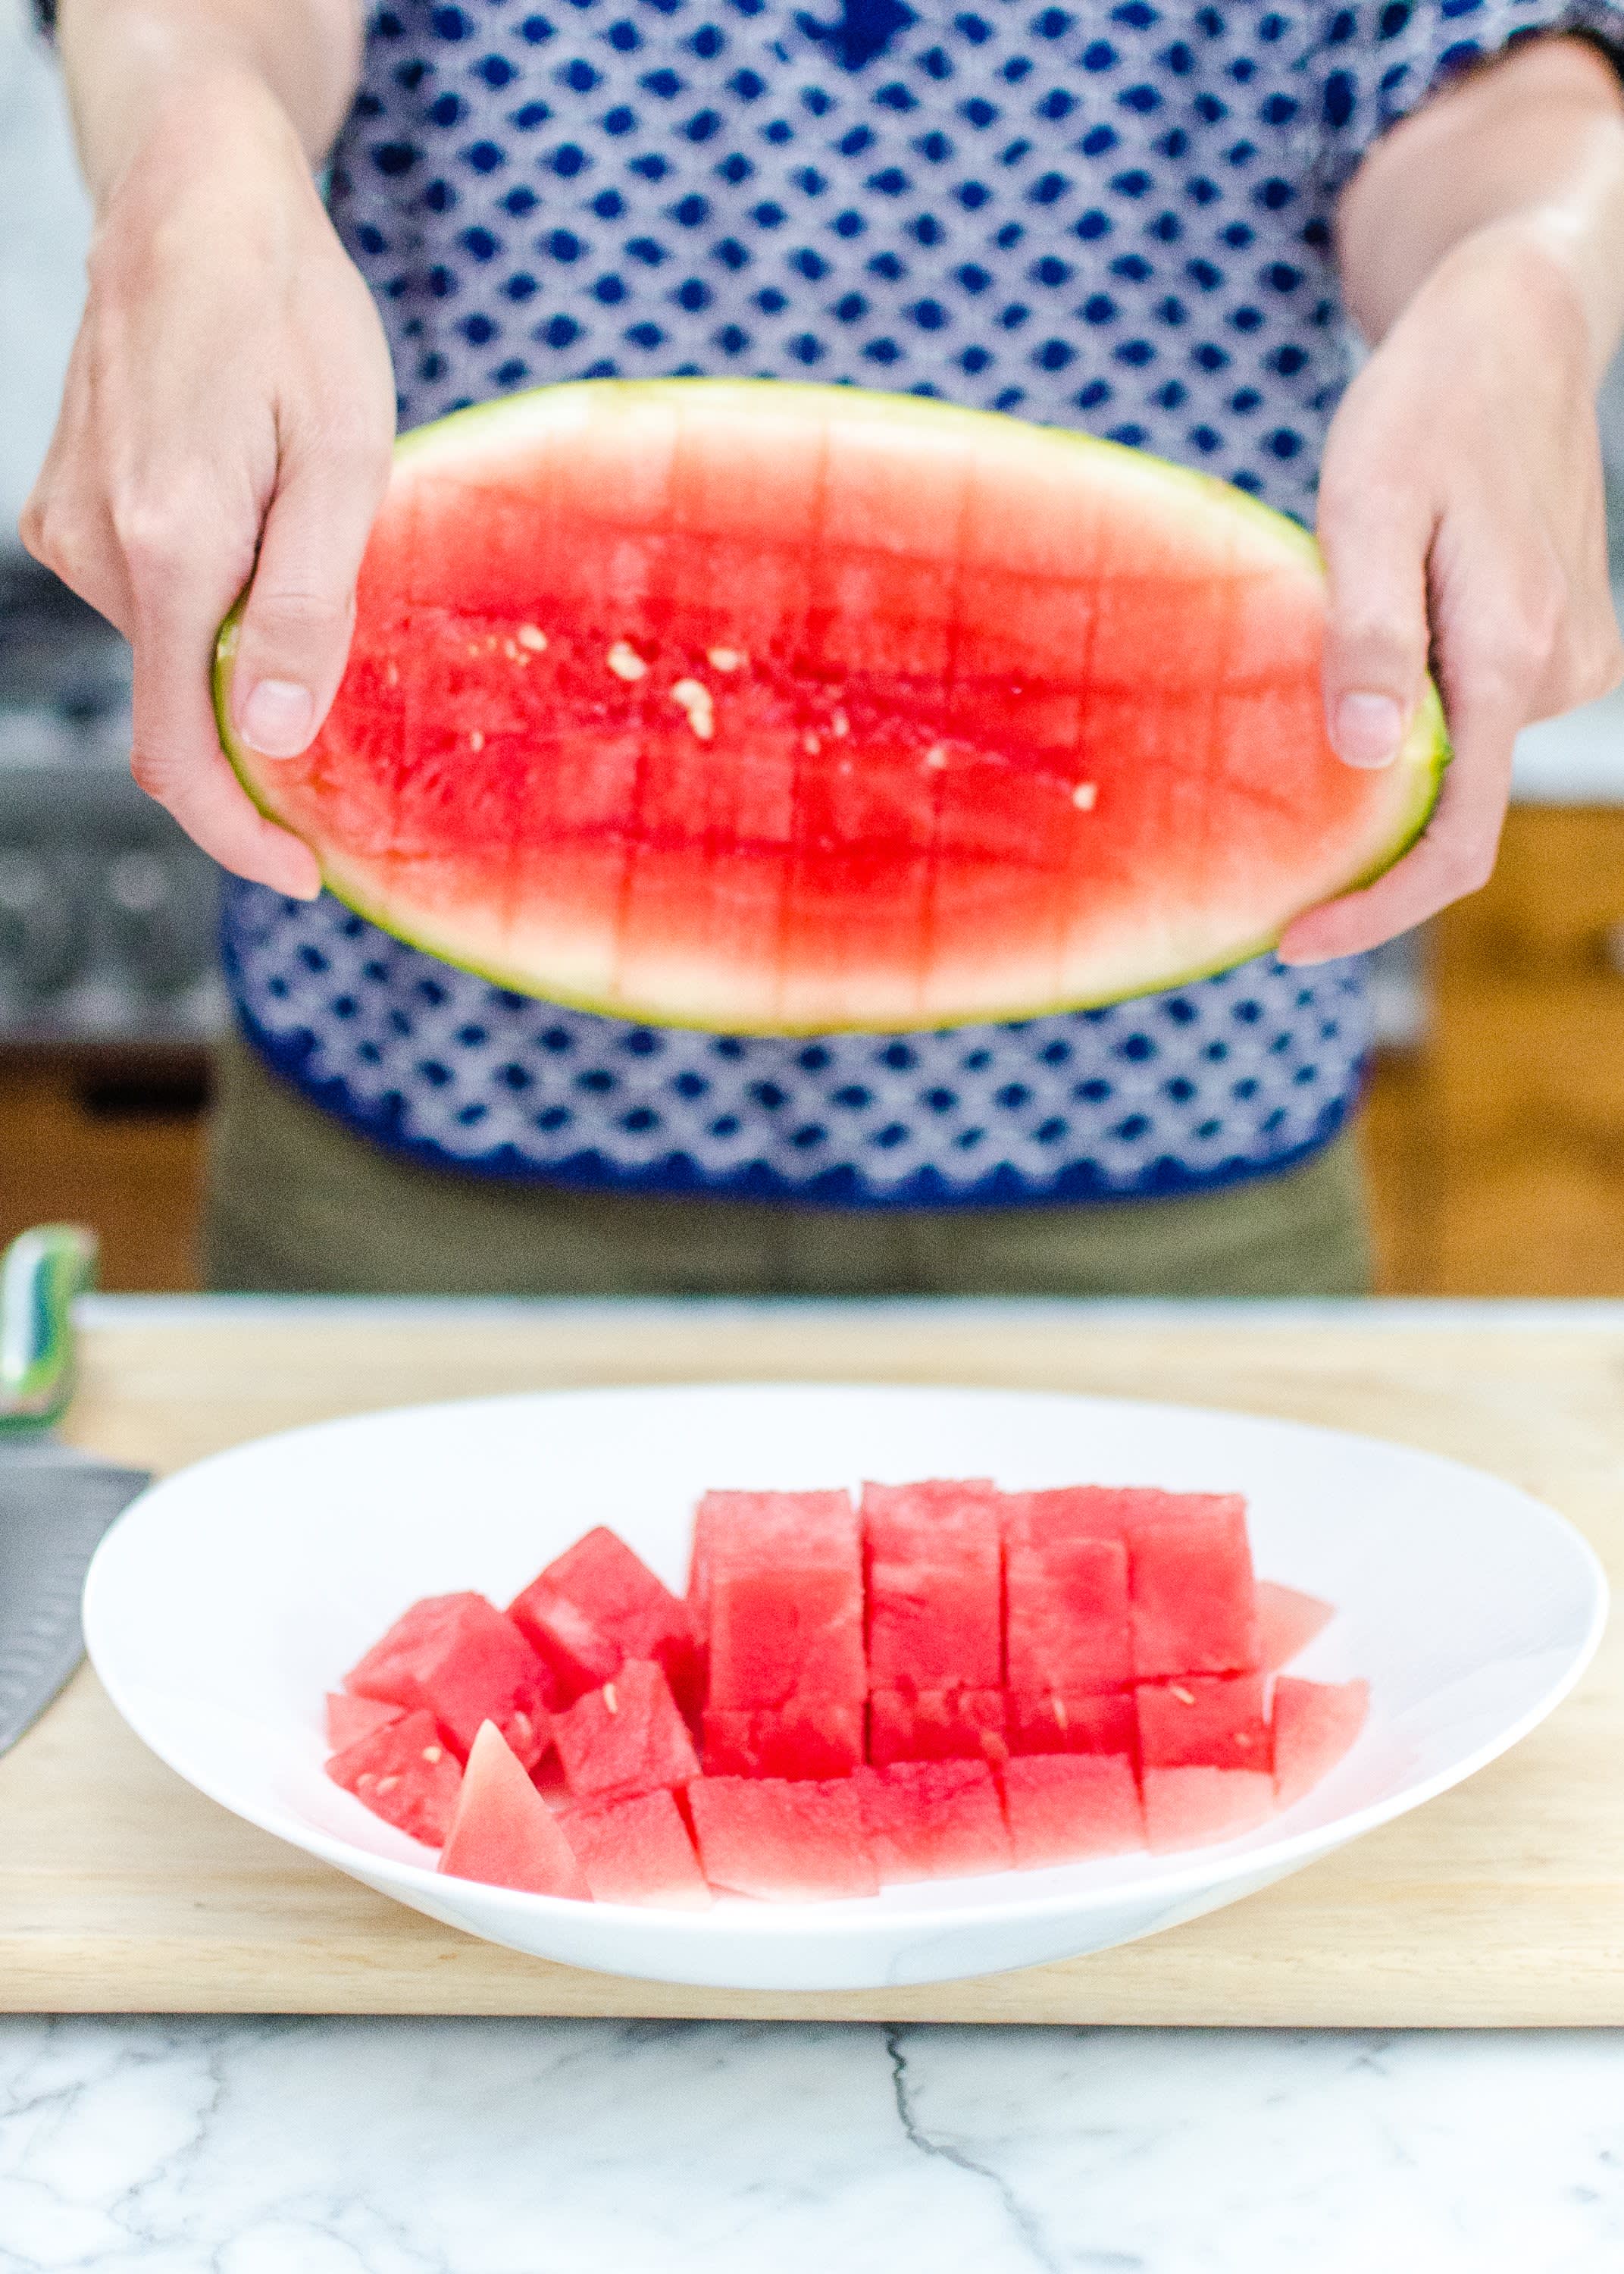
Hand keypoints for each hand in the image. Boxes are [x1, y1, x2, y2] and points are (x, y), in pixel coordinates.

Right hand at [20, 66, 394, 896]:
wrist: (193, 196)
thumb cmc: (289, 310)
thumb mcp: (341, 460)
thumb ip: (306, 609)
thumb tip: (270, 737)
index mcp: (169, 544)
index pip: (179, 751)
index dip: (241, 833)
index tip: (301, 873)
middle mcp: (95, 546)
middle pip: (178, 706)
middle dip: (263, 727)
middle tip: (354, 696)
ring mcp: (69, 527)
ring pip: (167, 650)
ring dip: (241, 645)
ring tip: (305, 542)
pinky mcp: (68, 508)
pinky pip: (148, 600)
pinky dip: (209, 601)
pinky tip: (256, 524)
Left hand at [1279, 220, 1622, 963]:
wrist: (1516, 331)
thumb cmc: (1428, 408)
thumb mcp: (1369, 509)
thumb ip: (1369, 637)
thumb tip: (1369, 758)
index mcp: (1515, 656)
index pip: (1460, 841)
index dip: (1377, 909)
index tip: (1293, 939)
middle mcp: (1561, 674)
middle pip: (1451, 805)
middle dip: (1358, 822)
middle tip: (1253, 804)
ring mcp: (1571, 662)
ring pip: (1461, 759)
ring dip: (1382, 753)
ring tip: (1315, 677)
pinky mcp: (1561, 645)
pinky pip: (1477, 718)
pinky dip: (1414, 717)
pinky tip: (1371, 656)